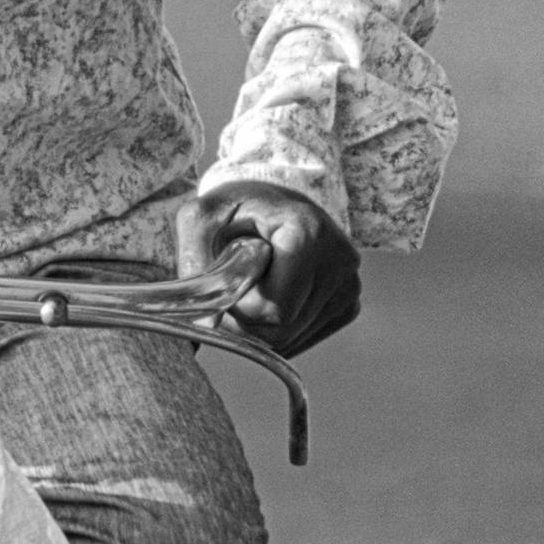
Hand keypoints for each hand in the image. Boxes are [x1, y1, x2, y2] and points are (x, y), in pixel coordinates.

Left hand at [171, 181, 358, 353]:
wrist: (274, 204)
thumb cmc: (235, 209)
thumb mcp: (202, 217)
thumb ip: (194, 261)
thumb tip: (206, 324)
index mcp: (308, 234)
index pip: (271, 309)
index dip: (239, 304)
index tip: (231, 274)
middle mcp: (340, 262)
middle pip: (280, 330)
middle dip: (245, 319)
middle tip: (237, 284)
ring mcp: (349, 287)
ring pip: (288, 340)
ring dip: (257, 325)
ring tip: (256, 285)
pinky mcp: (349, 305)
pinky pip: (299, 340)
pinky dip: (275, 328)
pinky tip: (273, 296)